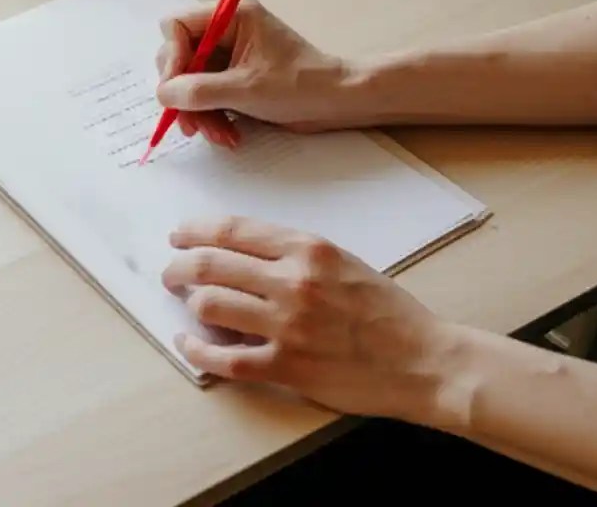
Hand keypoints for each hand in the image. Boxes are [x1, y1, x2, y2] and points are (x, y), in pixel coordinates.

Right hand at [155, 0, 359, 146]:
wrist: (336, 103)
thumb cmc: (300, 85)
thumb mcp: (244, 89)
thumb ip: (198, 91)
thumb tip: (163, 94)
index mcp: (231, 16)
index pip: (176, 26)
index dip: (171, 58)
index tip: (176, 90)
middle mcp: (226, 30)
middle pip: (179, 57)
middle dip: (184, 94)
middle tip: (190, 121)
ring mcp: (229, 54)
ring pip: (190, 81)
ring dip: (198, 112)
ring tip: (216, 134)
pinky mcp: (233, 76)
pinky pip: (206, 94)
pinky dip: (212, 116)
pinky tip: (228, 134)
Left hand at [162, 216, 453, 422]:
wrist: (425, 362)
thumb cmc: (387, 312)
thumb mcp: (343, 263)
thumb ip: (294, 255)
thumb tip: (238, 252)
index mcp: (309, 249)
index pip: (232, 230)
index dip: (194, 231)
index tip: (178, 236)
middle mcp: (294, 282)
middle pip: (210, 264)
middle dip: (179, 266)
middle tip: (171, 273)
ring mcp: (288, 326)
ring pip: (209, 305)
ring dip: (190, 304)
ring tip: (190, 306)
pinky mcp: (287, 366)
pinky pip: (223, 358)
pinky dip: (196, 350)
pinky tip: (188, 344)